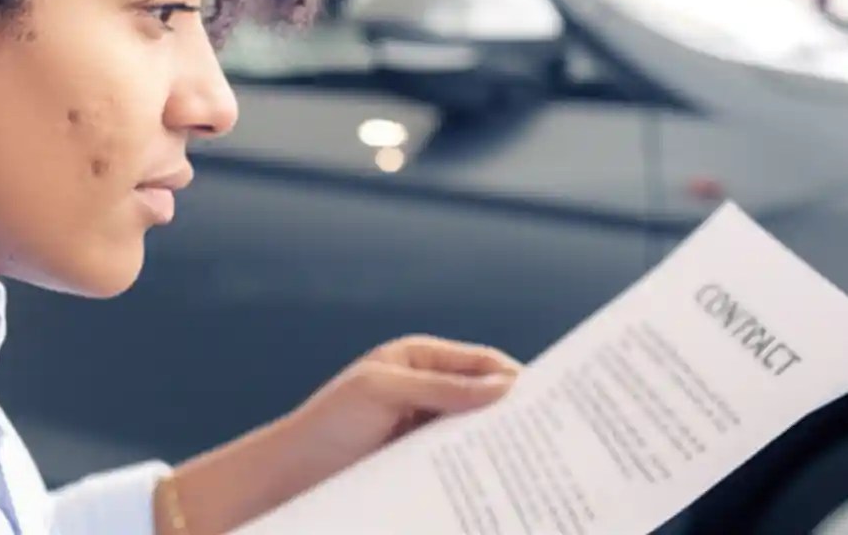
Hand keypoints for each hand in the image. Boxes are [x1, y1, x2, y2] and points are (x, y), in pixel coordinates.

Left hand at [161, 336, 520, 534]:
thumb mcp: (382, 393)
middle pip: (486, 399)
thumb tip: (506, 387)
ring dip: (501, 448)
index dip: (518, 377)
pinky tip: (501, 487)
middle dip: (517, 415)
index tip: (556, 400)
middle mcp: (426, 391)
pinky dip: (480, 471)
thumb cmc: (325, 426)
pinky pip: (459, 464)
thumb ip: (442, 388)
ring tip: (541, 468)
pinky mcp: (418, 466)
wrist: (287, 481)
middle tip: (561, 438)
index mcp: (418, 360)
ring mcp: (423, 431)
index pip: (483, 363)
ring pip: (476, 434)